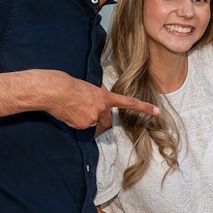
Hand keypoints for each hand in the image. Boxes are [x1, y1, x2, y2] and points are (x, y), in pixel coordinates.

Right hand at [43, 70, 157, 129]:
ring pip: (91, 124)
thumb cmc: (70, 86)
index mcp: (105, 97)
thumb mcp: (89, 88)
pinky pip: (81, 126)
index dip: (144, 107)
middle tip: (85, 110)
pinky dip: (75, 122)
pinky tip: (68, 113)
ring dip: (84, 119)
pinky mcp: (82, 125)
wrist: (55, 90)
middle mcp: (102, 109)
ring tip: (72, 107)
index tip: (157, 111)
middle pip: (106, 121)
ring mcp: (93, 118)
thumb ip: (98, 98)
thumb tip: (98, 107)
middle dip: (100, 120)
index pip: (129, 103)